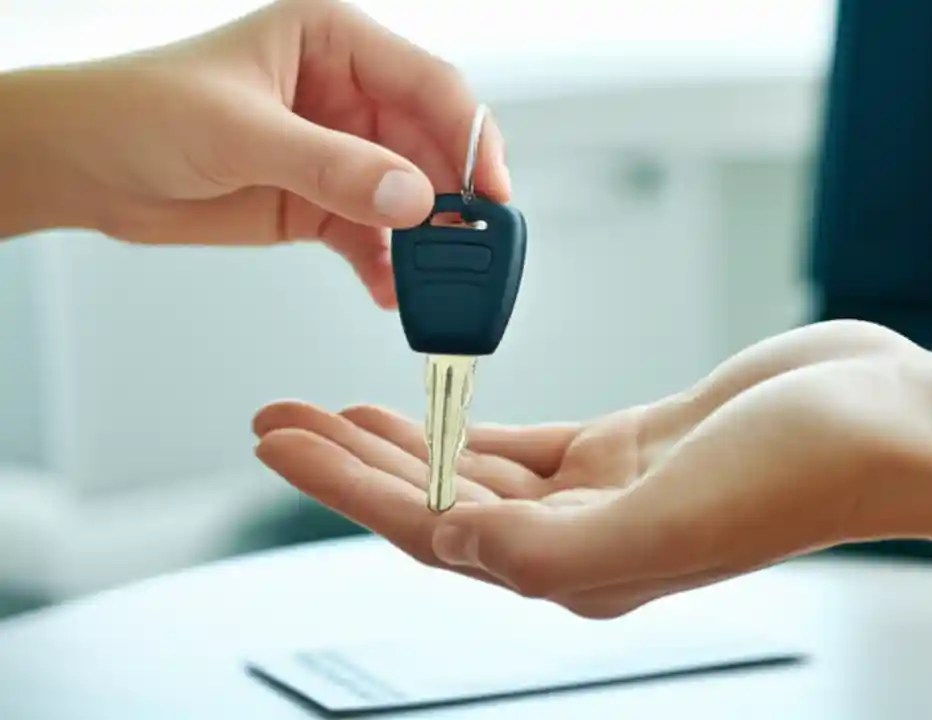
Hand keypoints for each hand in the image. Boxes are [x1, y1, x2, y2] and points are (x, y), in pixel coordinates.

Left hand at [0, 0, 507, 307]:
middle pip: (430, 146)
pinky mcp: (320, 203)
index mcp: (334, 42)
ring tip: (438, 282)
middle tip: (474, 249)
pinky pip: (373, 237)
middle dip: (455, 198)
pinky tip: (392, 294)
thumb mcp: (240, 131)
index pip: (428, 85)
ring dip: (426, 241)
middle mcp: (348, 94)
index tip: (491, 192)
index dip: (469, 138)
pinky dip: (386, 267)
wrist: (79, 167)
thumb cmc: (138, 111)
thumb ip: (331, 165)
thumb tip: (414, 198)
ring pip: (410, 196)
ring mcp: (338, 151)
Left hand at [254, 322, 931, 617]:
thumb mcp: (666, 519)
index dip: (347, 488)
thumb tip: (456, 546)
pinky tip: (439, 402)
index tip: (283, 444)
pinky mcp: (633, 442)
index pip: (433, 531)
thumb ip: (551, 549)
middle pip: (436, 502)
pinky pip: (530, 436)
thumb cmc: (801, 475)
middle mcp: (585, 538)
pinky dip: (477, 418)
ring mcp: (608, 490)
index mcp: (582, 570)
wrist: (886, 424)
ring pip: (476, 467)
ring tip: (333, 406)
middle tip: (280, 419)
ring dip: (403, 436)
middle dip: (352, 463)